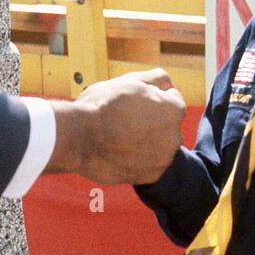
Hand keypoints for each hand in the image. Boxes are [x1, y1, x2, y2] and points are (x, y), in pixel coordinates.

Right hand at [50, 68, 185, 184]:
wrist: (79, 138)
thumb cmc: (103, 106)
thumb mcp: (131, 80)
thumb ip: (156, 78)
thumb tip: (166, 84)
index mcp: (174, 110)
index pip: (171, 98)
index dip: (150, 96)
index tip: (132, 101)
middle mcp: (175, 136)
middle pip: (165, 123)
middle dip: (152, 120)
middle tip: (124, 118)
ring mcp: (163, 159)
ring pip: (158, 144)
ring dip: (145, 140)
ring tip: (119, 136)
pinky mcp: (150, 176)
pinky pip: (148, 163)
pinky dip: (138, 158)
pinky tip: (119, 151)